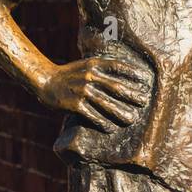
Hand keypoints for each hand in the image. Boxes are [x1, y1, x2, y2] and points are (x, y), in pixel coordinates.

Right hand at [36, 56, 152, 131]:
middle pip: (116, 87)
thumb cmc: (69, 74)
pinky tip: (111, 128)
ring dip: (120, 112)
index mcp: (93, 64)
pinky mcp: (74, 104)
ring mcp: (82, 90)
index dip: (133, 73)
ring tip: (132, 118)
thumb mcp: (85, 65)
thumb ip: (102, 69)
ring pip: (106, 103)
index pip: (118, 66)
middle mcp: (89, 76)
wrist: (45, 80)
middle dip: (132, 95)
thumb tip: (125, 79)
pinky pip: (92, 115)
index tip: (146, 79)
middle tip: (144, 102)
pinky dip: (102, 122)